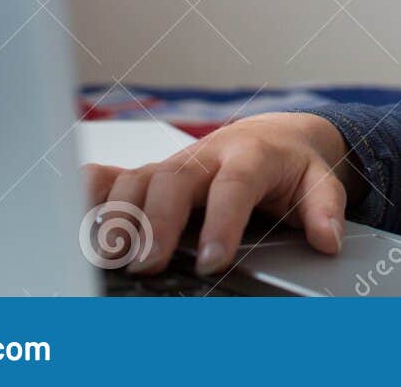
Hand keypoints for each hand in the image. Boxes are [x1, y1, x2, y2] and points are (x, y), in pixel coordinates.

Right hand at [82, 112, 365, 275]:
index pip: (234, 184)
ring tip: (114, 256)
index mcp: (251, 155)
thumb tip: (327, 239)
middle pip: (175, 178)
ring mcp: (175, 161)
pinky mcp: (152, 172)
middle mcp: (207, 154)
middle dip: (159, 220)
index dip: (223, 220)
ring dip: (121, 215)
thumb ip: (325, 209)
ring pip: (139, 177)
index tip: (215, 260)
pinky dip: (89, 192)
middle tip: (149, 263)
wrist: (274, 137)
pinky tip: (72, 215)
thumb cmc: (292, 166)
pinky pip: (113, 174)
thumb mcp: (321, 182)